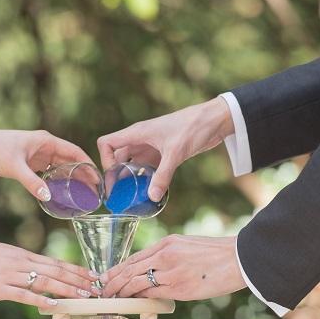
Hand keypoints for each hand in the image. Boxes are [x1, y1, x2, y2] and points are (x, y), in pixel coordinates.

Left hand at [0, 128, 93, 200]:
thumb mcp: (15, 167)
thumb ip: (32, 182)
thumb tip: (48, 198)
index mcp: (46, 141)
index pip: (75, 152)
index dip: (88, 165)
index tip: (98, 179)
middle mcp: (45, 147)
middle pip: (70, 161)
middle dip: (83, 175)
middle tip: (94, 192)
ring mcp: (37, 155)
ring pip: (60, 169)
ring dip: (71, 180)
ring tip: (82, 196)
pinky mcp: (29, 164)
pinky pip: (49, 174)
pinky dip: (57, 183)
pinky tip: (62, 195)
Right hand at [0, 236, 98, 306]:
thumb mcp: (4, 255)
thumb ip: (21, 264)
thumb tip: (37, 274)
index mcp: (23, 255)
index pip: (56, 263)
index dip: (76, 270)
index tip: (93, 275)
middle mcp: (21, 263)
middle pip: (56, 272)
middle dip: (79, 281)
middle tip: (98, 289)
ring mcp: (10, 276)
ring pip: (46, 282)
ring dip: (68, 290)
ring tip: (85, 297)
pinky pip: (24, 294)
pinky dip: (41, 299)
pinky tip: (55, 304)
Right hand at [97, 97, 233, 202]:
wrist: (214, 120)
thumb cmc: (193, 128)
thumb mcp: (176, 153)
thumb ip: (162, 176)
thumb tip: (151, 197)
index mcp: (137, 133)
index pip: (107, 143)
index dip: (105, 160)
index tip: (114, 177)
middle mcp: (140, 139)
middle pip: (117, 157)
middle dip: (116, 175)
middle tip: (119, 195)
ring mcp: (151, 146)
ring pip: (132, 163)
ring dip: (131, 178)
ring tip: (132, 196)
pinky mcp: (162, 153)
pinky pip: (147, 167)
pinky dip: (146, 178)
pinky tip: (150, 191)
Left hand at [101, 235, 244, 300]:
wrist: (240, 259)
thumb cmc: (218, 254)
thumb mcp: (188, 246)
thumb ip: (170, 257)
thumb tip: (154, 272)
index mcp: (167, 243)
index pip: (134, 257)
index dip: (117, 269)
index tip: (107, 276)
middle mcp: (165, 255)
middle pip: (129, 269)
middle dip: (112, 282)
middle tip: (101, 291)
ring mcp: (171, 271)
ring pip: (135, 282)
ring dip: (120, 292)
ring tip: (111, 300)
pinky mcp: (179, 288)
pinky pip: (152, 294)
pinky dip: (139, 299)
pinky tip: (132, 303)